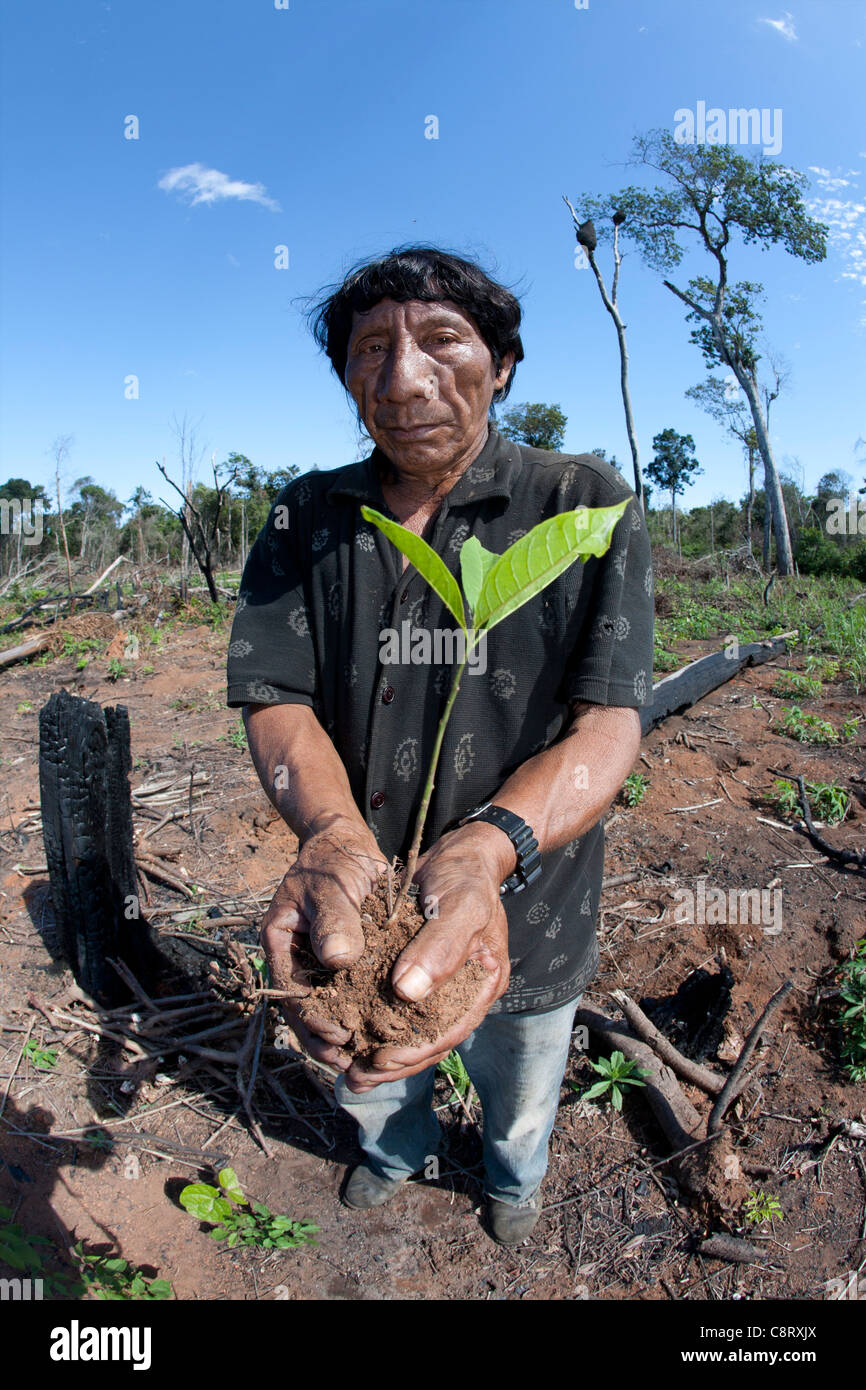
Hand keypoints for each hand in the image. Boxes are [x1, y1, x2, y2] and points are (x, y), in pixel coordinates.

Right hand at [260, 819, 387, 1072]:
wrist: (347, 845)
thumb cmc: (334, 861)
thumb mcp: (332, 886)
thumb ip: (334, 920)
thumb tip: (337, 960)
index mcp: (279, 942)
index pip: (289, 990)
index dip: (311, 1018)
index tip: (338, 1034)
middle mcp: (295, 958)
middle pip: (302, 1009)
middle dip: (322, 1039)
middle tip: (349, 1062)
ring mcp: (317, 962)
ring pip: (323, 1008)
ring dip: (339, 1034)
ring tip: (360, 1060)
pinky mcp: (343, 962)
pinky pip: (345, 995)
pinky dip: (357, 1014)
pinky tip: (375, 1032)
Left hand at [342, 823, 511, 1091]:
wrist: (459, 854)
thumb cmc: (467, 878)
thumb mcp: (461, 907)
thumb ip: (440, 948)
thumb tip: (409, 993)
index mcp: (484, 984)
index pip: (451, 1030)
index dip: (417, 1052)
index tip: (381, 1061)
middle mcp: (463, 992)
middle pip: (428, 1040)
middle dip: (393, 1064)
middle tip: (356, 1079)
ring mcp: (439, 984)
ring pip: (410, 1029)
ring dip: (381, 1052)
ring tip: (349, 1072)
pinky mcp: (415, 973)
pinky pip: (396, 1006)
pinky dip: (374, 1021)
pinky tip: (348, 1033)